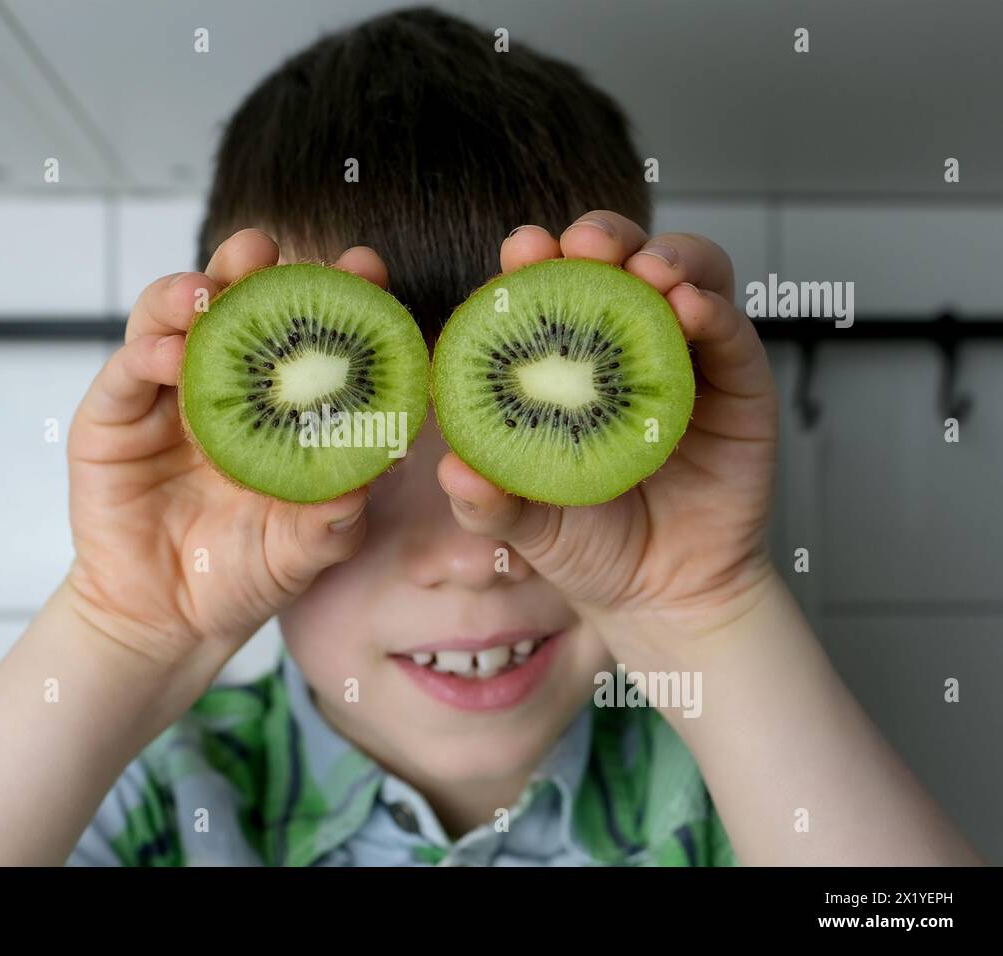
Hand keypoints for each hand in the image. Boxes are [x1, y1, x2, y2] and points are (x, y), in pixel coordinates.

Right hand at [64, 229, 379, 663]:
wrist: (168, 620)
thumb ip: (330, 523)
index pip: (306, 333)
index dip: (335, 296)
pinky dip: (144, 353)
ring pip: (168, 321)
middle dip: (248, 268)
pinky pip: (123, 374)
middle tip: (265, 251)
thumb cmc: (245, 574)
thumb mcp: (302, 551)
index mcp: (278, 402)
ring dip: (187, 295)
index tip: (365, 267)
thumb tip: (359, 490)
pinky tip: (168, 352)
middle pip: (232, 304)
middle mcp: (221, 384)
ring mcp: (162, 397)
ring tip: (208, 293)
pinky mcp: (109, 421)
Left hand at [438, 212, 778, 650]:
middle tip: (582, 245)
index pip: (550, 289)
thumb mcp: (525, 526)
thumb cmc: (587, 544)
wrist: (662, 595)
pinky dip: (715, 309)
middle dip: (602, 237)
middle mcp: (627, 343)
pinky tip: (691, 310)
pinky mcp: (741, 383)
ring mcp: (688, 356)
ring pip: (688, 273)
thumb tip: (451, 471)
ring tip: (647, 271)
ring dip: (666, 256)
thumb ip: (488, 501)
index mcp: (565, 358)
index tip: (520, 251)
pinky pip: (733, 332)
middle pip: (620, 261)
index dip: (535, 260)